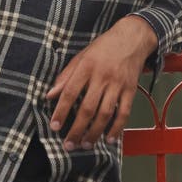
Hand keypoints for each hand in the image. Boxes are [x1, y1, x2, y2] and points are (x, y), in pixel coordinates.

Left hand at [45, 16, 157, 150]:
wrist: (132, 37)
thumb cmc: (104, 47)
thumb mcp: (82, 56)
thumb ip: (66, 76)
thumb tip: (49, 95)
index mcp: (87, 66)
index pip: (70, 92)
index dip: (61, 111)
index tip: (54, 126)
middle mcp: (102, 76)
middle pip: (87, 108)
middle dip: (76, 130)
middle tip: (68, 144)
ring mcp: (118, 84)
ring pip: (105, 114)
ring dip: (94, 133)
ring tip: (85, 144)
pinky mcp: (131, 89)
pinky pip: (124, 113)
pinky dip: (117, 128)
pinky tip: (109, 139)